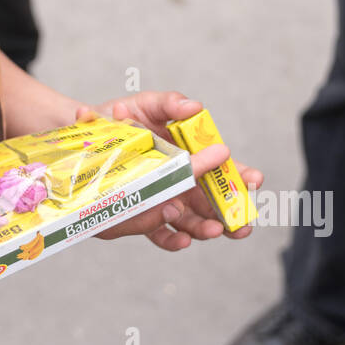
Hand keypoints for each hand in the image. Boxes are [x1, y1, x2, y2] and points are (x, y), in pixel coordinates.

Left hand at [73, 91, 263, 252]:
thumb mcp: (149, 105)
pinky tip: (182, 240)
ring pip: (192, 221)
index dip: (241, 176)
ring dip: (206, 228)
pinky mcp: (141, 214)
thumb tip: (195, 107)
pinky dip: (172, 239)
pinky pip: (159, 232)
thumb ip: (171, 104)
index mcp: (192, 156)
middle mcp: (183, 181)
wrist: (88, 132)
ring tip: (214, 230)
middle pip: (214, 201)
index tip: (255, 181)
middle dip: (232, 214)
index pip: (224, 169)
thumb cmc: (123, 116)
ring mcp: (164, 199)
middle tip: (242, 223)